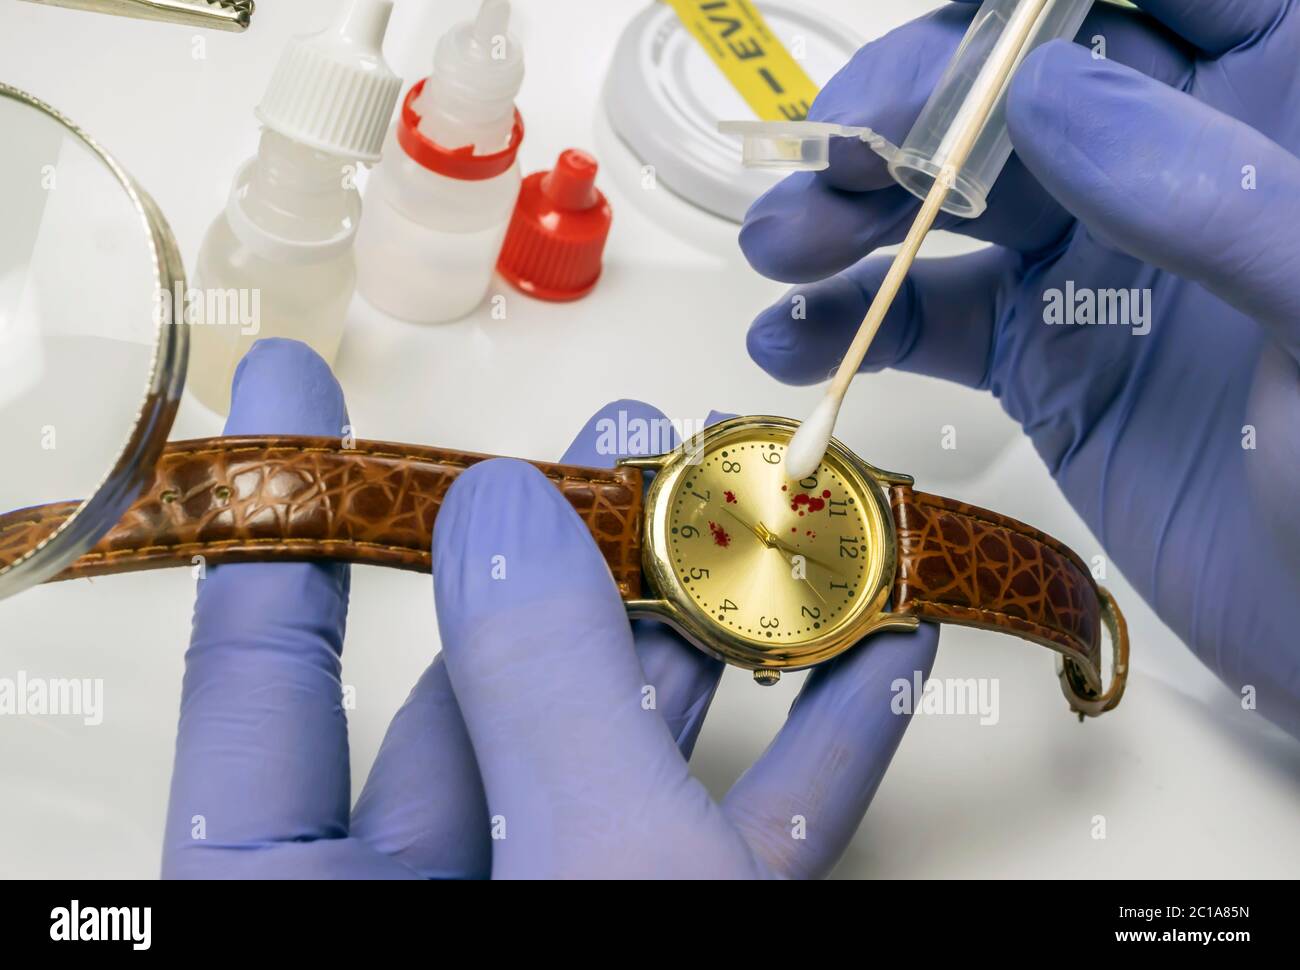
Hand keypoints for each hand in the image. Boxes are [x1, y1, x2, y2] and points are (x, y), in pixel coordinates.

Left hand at [162, 338, 937, 878]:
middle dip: (577, 561)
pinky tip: (867, 667)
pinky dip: (808, 760)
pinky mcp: (685, 937)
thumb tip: (502, 514)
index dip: (278, 522)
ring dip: (712, 635)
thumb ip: (537, 689)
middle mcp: (431, 906)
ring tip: (768, 517)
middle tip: (623, 447)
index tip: (291, 386)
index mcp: (310, 908)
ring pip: (620, 754)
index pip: (263, 683)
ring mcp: (568, 915)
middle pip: (484, 698)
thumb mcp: (582, 858)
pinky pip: (738, 838)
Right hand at [740, 1, 1299, 737]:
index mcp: (1273, 111)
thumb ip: (1206, 189)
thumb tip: (1043, 91)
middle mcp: (1168, 170)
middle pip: (1017, 87)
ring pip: (952, 199)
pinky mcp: (1043, 356)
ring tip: (777, 244)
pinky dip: (852, 322)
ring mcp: (1096, 264)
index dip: (1026, 4)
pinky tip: (791, 337)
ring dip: (851, 211)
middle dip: (909, 108)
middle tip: (833, 151)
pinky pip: (932, 317)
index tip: (937, 30)